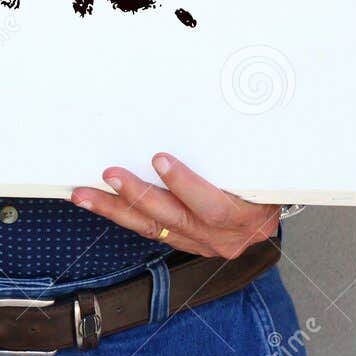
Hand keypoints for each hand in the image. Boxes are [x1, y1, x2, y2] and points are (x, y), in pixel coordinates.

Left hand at [71, 154, 279, 258]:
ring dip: (116, 210)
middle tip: (110, 174)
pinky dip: (122, 215)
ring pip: (153, 229)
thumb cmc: (266, 182)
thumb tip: (215, 111)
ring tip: (85, 195)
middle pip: (175, 219)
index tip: (160, 159)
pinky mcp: (185, 244)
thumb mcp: (263, 168)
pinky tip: (97, 203)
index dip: (185, 185)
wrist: (271, 215)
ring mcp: (202, 244)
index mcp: (247, 216)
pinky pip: (149, 231)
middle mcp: (224, 237)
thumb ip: (237, 153)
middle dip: (138, 196)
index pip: (213, 206)